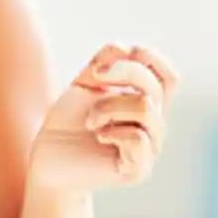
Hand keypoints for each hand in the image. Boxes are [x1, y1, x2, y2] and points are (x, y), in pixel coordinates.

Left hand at [28, 43, 178, 193]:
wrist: (48, 157)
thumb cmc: (68, 121)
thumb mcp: (85, 84)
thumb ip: (105, 63)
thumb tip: (123, 48)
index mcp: (148, 104)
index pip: (168, 76)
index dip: (147, 59)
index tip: (109, 60)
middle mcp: (155, 125)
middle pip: (154, 87)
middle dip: (119, 74)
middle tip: (90, 80)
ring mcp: (150, 149)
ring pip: (145, 108)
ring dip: (108, 106)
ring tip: (90, 120)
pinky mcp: (138, 169)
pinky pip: (137, 137)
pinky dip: (112, 130)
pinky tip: (100, 136)